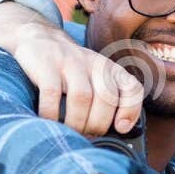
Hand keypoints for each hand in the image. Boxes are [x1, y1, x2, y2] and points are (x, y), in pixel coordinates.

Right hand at [15, 23, 144, 134]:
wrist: (41, 37)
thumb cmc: (73, 71)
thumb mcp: (96, 79)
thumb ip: (107, 101)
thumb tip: (115, 133)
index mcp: (112, 71)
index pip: (132, 89)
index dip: (130, 110)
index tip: (120, 128)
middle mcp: (96, 65)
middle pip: (106, 98)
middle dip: (98, 124)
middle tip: (87, 136)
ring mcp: (71, 63)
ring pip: (82, 97)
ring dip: (77, 122)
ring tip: (70, 133)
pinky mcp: (46, 65)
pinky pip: (52, 94)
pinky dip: (51, 113)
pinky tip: (49, 122)